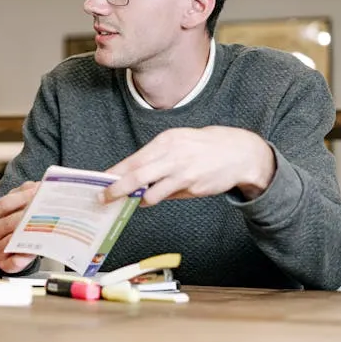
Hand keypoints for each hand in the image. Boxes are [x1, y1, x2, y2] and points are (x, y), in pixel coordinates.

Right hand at [0, 181, 39, 273]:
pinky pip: (15, 262)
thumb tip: (40, 188)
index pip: (4, 204)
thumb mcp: (14, 201)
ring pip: (12, 242)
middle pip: (9, 223)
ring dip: (31, 234)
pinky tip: (38, 248)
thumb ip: (24, 192)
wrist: (5, 241)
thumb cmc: (11, 219)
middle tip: (47, 210)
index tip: (39, 192)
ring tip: (48, 226)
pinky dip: (26, 256)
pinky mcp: (4, 265)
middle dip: (29, 216)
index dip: (23, 197)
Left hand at [102, 126, 275, 206]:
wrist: (240, 152)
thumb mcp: (178, 142)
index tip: (100, 181)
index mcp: (165, 141)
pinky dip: (157, 198)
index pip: (133, 160)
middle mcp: (172, 155)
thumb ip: (156, 157)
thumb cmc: (204, 147)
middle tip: (103, 198)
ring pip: (150, 191)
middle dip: (116, 189)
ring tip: (131, 200)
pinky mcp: (192, 187)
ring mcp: (182, 172)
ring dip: (137, 199)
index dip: (115, 172)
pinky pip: (167, 196)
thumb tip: (133, 176)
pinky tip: (154, 197)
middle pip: (136, 175)